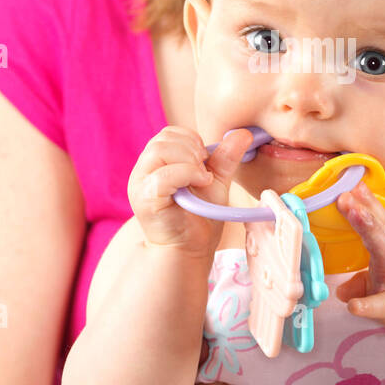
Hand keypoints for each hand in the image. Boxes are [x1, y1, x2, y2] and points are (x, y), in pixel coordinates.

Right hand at [127, 125, 253, 257]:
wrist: (188, 250)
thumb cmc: (198, 218)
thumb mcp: (215, 181)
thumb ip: (225, 157)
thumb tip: (244, 133)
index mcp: (155, 164)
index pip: (168, 134)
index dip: (192, 140)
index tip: (206, 160)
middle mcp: (143, 171)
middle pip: (163, 139)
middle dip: (192, 149)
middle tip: (205, 171)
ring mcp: (140, 184)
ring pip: (161, 151)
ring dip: (190, 160)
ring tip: (202, 179)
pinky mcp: (145, 198)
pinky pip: (164, 174)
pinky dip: (188, 174)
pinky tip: (201, 184)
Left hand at [335, 182, 384, 356]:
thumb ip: (363, 284)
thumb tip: (341, 291)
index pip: (381, 224)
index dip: (368, 203)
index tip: (354, 183)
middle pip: (380, 232)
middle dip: (363, 212)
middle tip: (345, 194)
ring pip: (383, 255)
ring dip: (369, 234)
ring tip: (355, 215)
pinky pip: (383, 306)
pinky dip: (368, 305)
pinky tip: (354, 305)